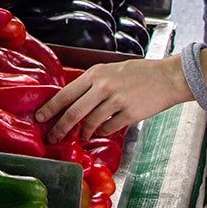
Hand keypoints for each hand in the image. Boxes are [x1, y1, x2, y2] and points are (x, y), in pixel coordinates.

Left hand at [36, 57, 187, 141]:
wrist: (166, 77)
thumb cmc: (138, 74)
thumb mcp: (110, 71)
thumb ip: (92, 84)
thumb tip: (72, 101)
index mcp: (95, 74)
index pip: (65, 93)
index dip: (50, 108)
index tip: (39, 117)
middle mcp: (103, 86)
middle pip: (73, 112)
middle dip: (60, 127)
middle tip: (52, 137)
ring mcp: (116, 101)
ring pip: (90, 123)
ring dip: (83, 133)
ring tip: (81, 136)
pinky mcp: (129, 114)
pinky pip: (107, 128)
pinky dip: (101, 132)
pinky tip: (101, 131)